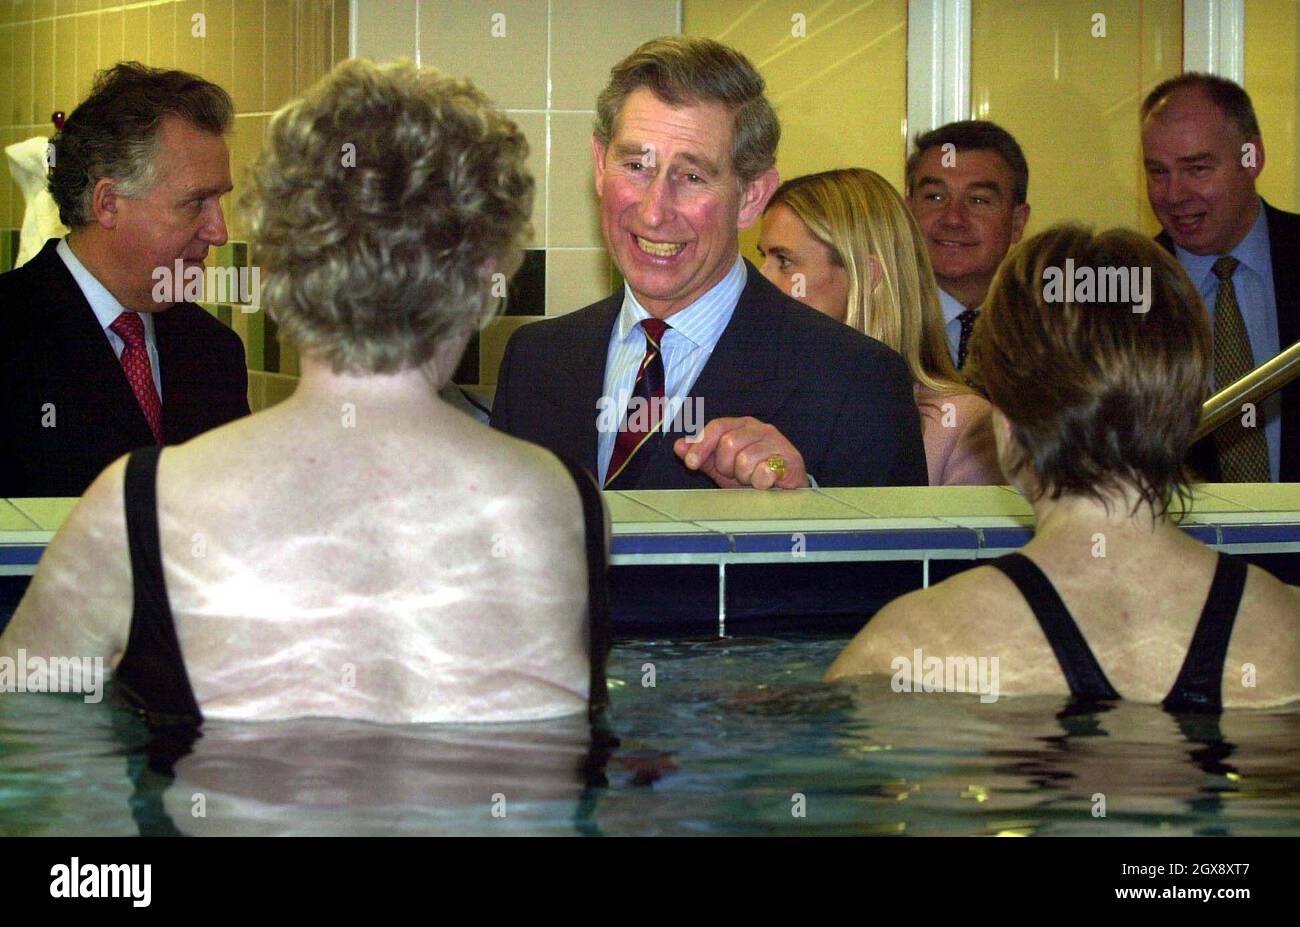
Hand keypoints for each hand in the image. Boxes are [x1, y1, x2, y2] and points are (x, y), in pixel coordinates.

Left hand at [673, 417, 807, 488]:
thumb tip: (678, 446)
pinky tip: (764, 484)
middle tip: (735, 475)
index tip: (690, 463)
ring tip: (751, 479)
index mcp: (741, 425)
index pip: (717, 427)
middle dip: (726, 466)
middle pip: (728, 443)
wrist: (786, 491)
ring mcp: (776, 442)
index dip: (701, 445)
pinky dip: (759, 482)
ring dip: (744, 477)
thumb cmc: (753, 474)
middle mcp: (759, 429)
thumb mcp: (723, 466)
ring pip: (745, 459)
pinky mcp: (790, 459)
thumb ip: (702, 456)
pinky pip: (764, 472)